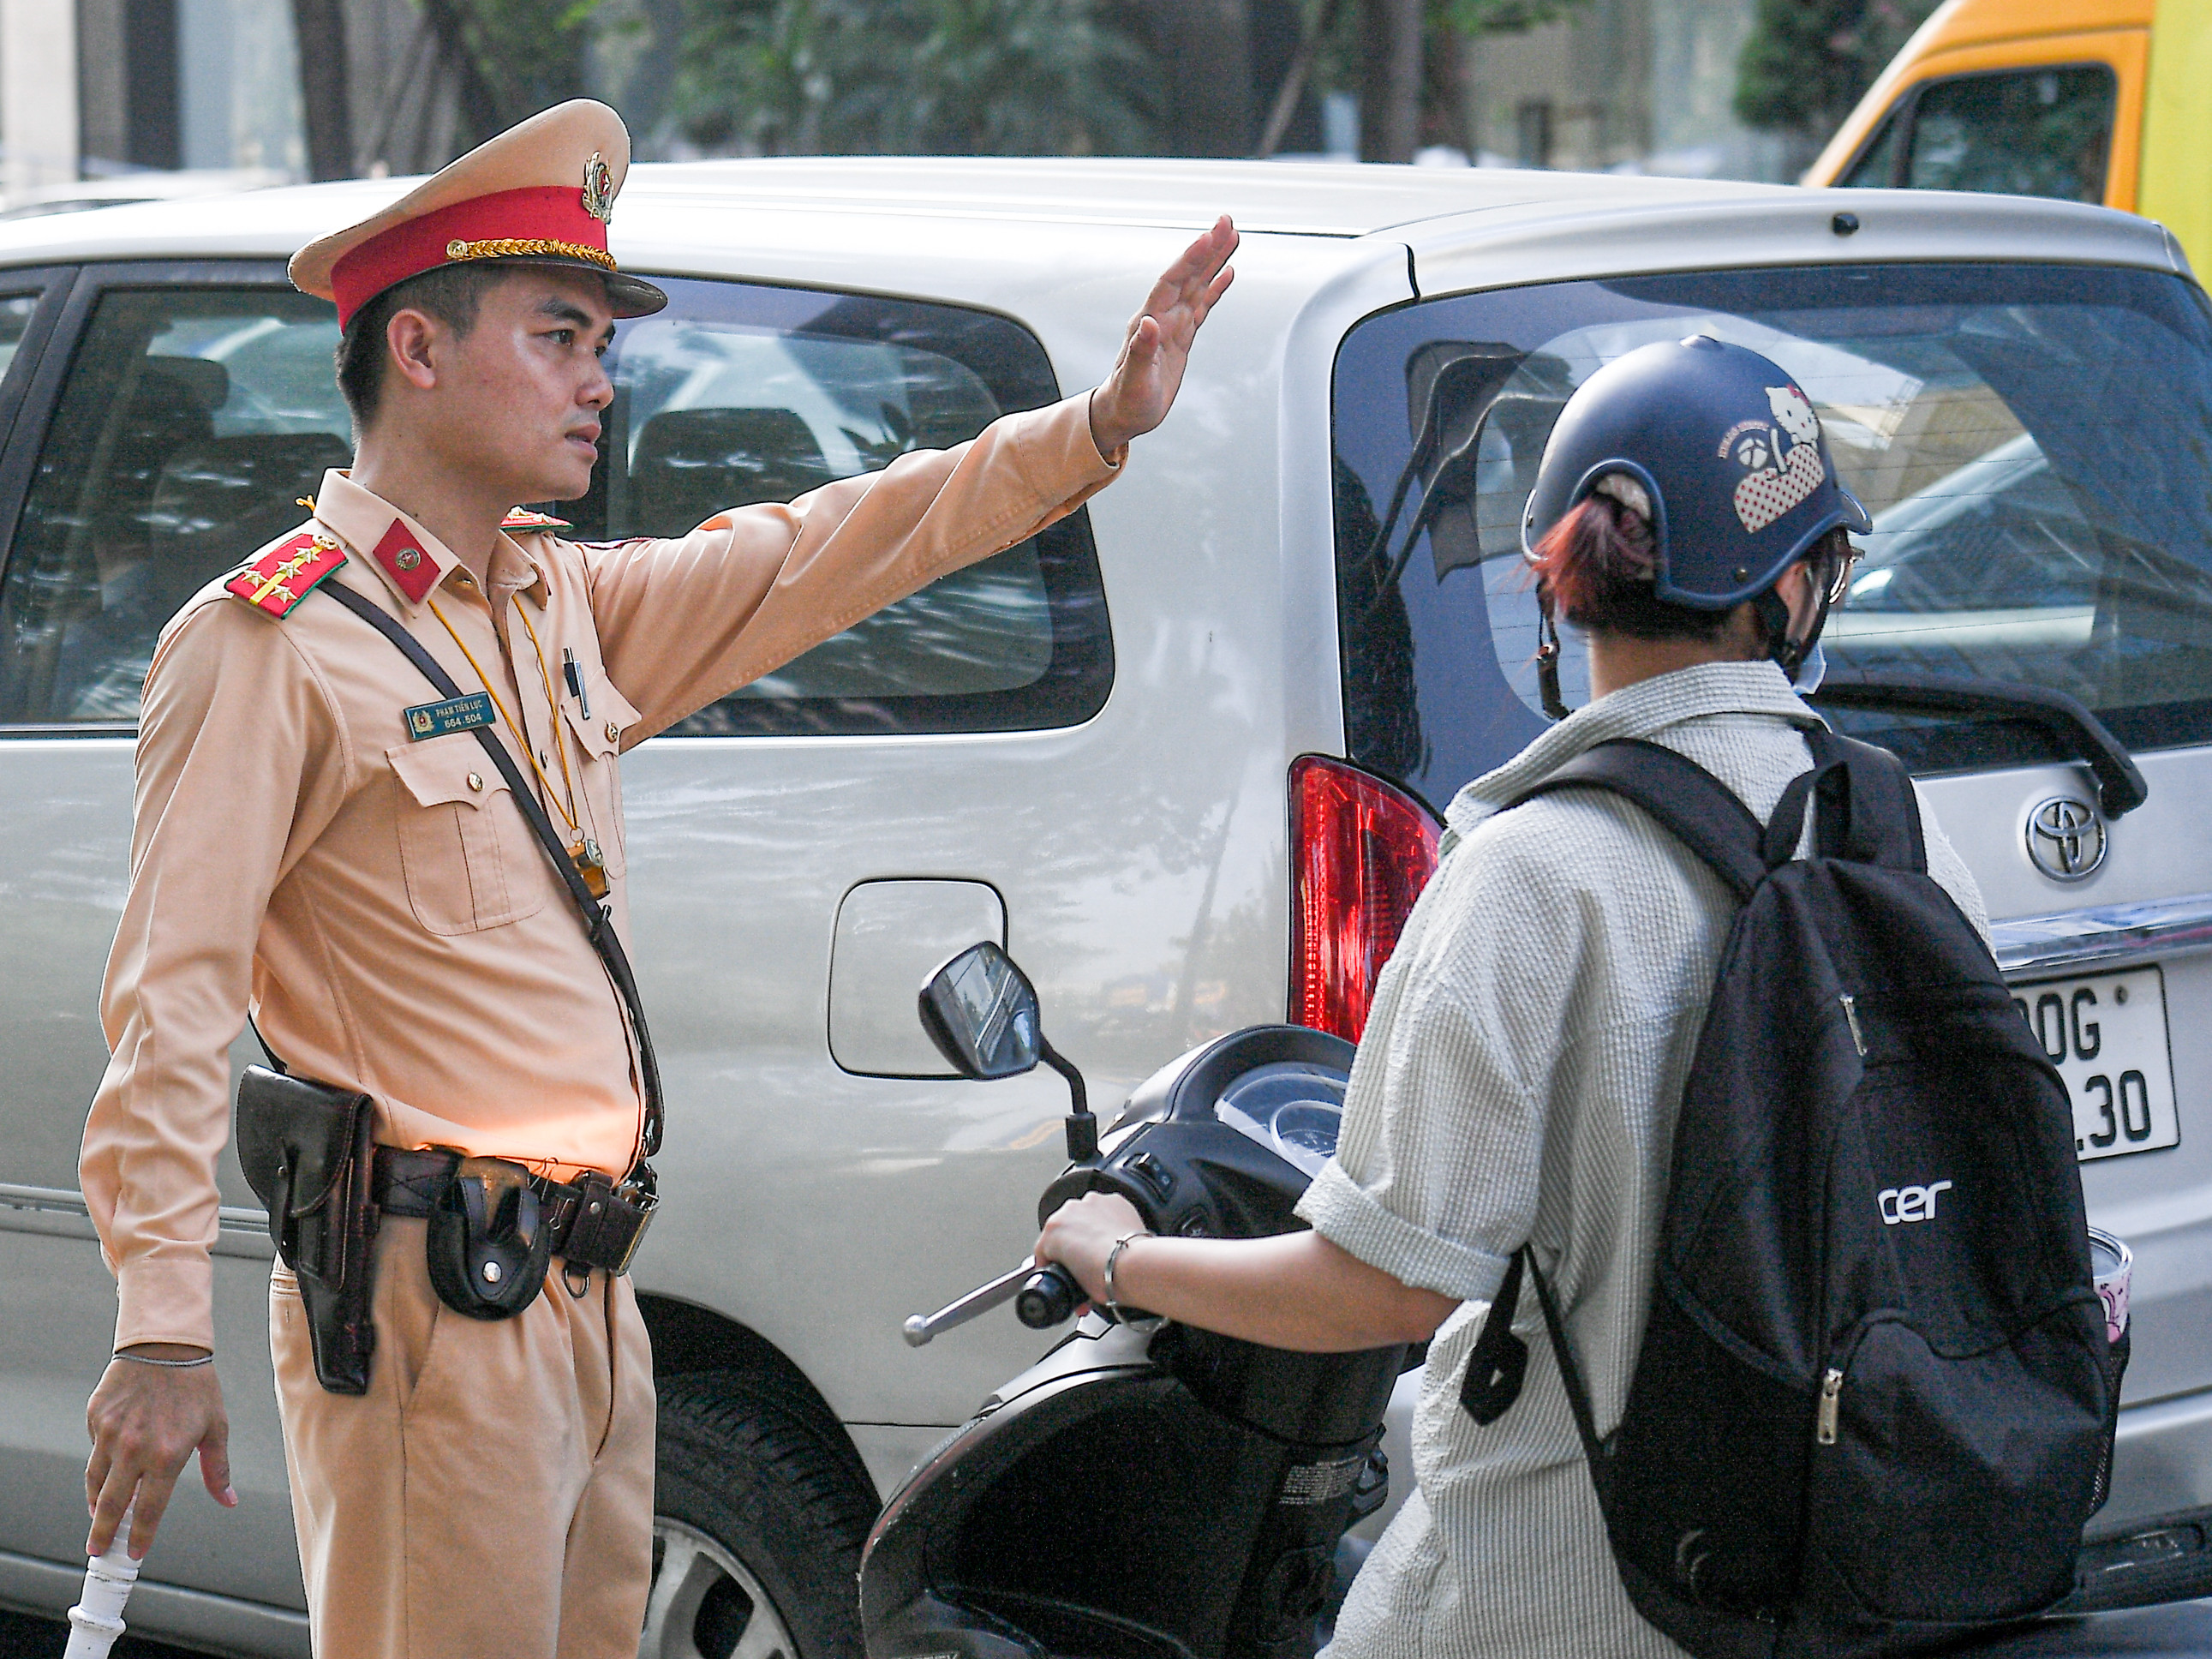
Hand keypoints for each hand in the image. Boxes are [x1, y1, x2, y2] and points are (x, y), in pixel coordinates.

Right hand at [86, 1346, 235, 1558]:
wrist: (166, 1346)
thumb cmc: (196, 1385)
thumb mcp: (216, 1427)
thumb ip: (218, 1469)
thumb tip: (227, 1500)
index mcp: (167, 1455)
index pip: (149, 1509)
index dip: (140, 1536)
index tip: (134, 1553)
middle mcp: (135, 1449)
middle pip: (111, 1505)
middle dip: (103, 1532)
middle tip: (99, 1548)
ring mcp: (111, 1435)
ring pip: (96, 1481)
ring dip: (96, 1503)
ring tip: (98, 1516)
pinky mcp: (96, 1420)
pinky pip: (94, 1451)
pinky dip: (98, 1466)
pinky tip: (105, 1472)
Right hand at [1035, 1189, 1148, 1304]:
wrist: (1133, 1266)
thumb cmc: (1105, 1276)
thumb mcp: (1074, 1286)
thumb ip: (1069, 1276)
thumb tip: (1079, 1283)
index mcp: (1052, 1230)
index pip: (1045, 1248)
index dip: (1053, 1263)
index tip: (1063, 1269)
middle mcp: (1070, 1210)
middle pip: (1066, 1228)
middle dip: (1072, 1244)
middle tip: (1085, 1262)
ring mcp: (1093, 1202)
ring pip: (1087, 1216)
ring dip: (1091, 1229)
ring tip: (1104, 1249)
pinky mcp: (1115, 1200)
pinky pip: (1107, 1211)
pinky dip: (1110, 1221)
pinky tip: (1116, 1237)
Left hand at [1087, 216, 1238, 455]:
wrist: (1123, 413)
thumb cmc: (1126, 401)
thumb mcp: (1134, 381)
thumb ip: (1140, 352)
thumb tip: (1148, 323)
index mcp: (1148, 323)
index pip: (1171, 282)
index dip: (1189, 259)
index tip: (1208, 237)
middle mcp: (1160, 317)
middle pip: (1187, 274)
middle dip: (1206, 248)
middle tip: (1226, 221)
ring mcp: (1172, 324)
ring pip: (1197, 284)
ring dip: (1214, 260)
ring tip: (1232, 235)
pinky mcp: (1182, 336)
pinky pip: (1202, 305)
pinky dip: (1215, 287)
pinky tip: (1228, 272)